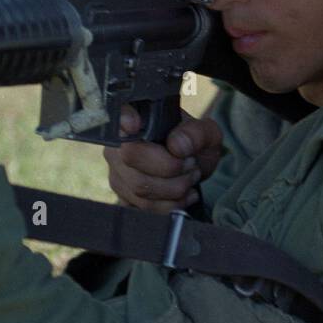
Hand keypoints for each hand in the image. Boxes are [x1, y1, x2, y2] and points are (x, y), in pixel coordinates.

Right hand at [103, 104, 223, 213]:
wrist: (194, 170)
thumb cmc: (196, 146)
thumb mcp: (206, 134)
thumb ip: (196, 134)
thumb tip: (176, 146)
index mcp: (137, 119)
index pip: (119, 114)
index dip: (122, 118)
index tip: (134, 124)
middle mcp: (118, 145)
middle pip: (131, 158)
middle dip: (171, 168)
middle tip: (192, 165)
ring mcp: (117, 172)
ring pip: (138, 188)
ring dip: (174, 189)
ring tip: (190, 179)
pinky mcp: (123, 196)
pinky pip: (141, 208)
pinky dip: (168, 206)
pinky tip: (182, 196)